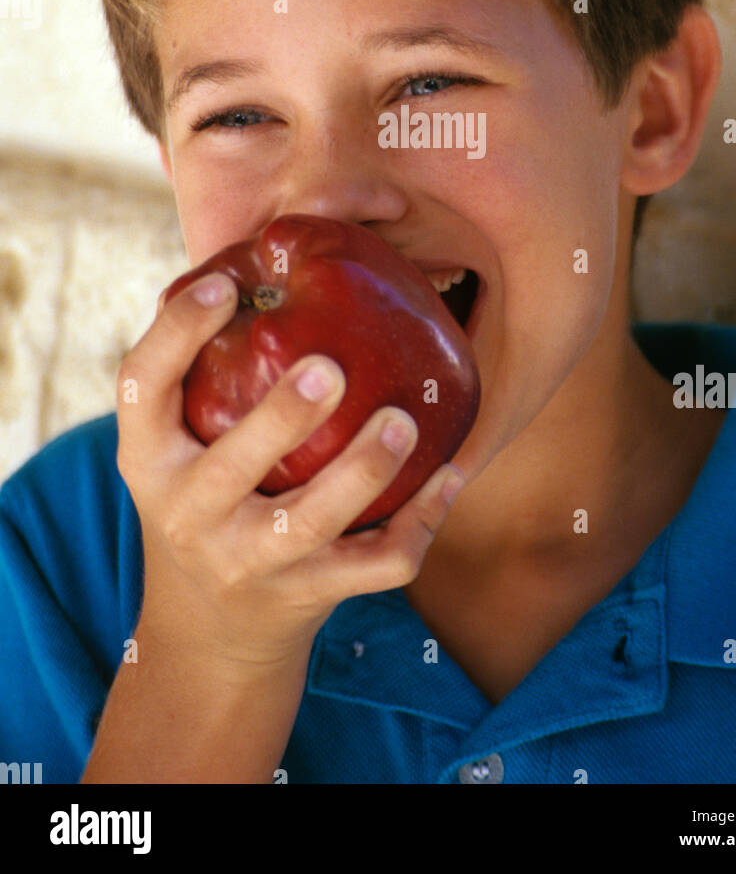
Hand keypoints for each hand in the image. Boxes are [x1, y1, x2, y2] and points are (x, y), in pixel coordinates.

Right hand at [116, 272, 466, 673]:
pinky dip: (420, 523)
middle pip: (232, 468)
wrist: (210, 632)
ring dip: (365, 471)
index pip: (141, 384)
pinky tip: (449, 477)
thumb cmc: (207, 496)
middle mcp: (188, 511)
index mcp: (149, 456)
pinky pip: (374, 566)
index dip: (178, 331)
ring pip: (313, 523)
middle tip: (331, 367)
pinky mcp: (306, 597)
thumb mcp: (181, 443)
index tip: (226, 284)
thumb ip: (210, 372)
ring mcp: (247, 562)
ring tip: (403, 420)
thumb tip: (275, 249)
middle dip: (282, 418)